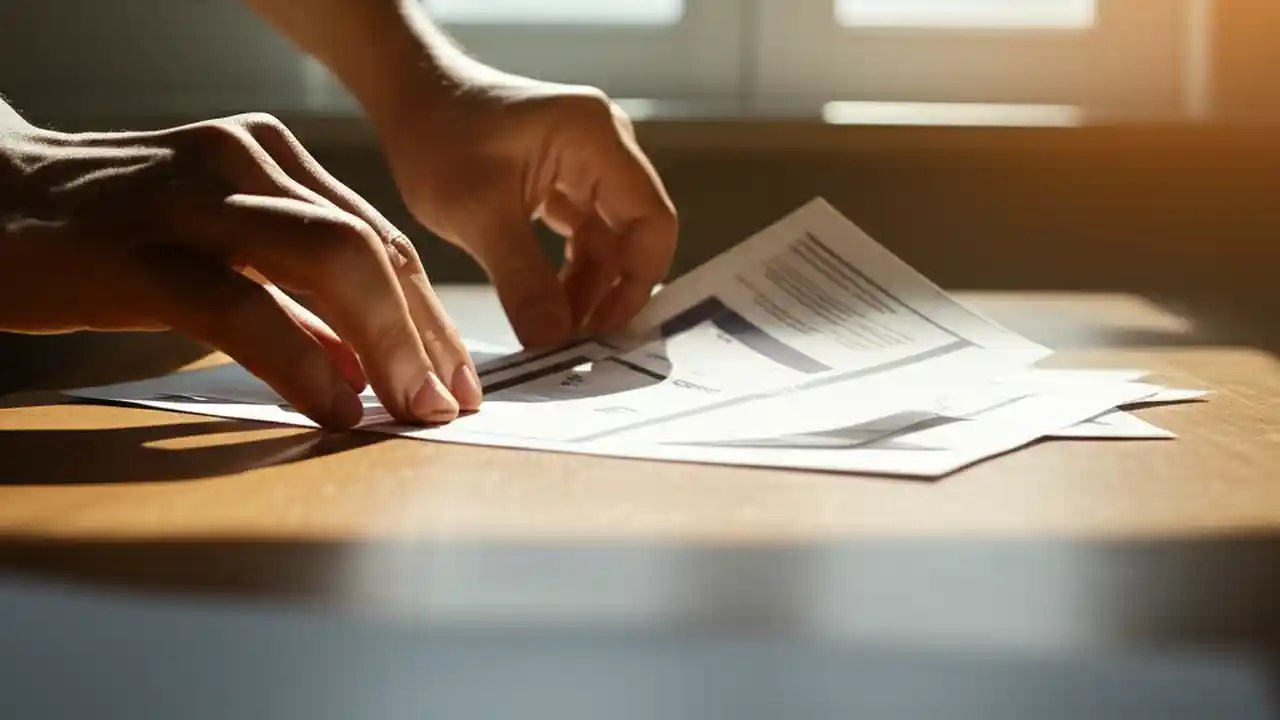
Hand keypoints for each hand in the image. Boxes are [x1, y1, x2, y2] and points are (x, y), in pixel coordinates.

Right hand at [0, 113, 480, 428]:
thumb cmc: (108, 235)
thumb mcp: (216, 251)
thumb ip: (291, 299)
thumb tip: (364, 366)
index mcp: (269, 158)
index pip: (377, 238)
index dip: (428, 315)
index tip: (457, 377)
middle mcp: (243, 162)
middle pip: (369, 248)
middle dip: (423, 333)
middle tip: (450, 404)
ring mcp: (191, 198)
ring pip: (328, 260)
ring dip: (386, 344)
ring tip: (413, 408)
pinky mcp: (136, 250)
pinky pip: (242, 304)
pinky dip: (300, 360)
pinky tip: (332, 405)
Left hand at [376, 77, 677, 346]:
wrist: (407, 96)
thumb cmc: (437, 136)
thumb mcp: (477, 214)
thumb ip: (521, 279)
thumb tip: (552, 341)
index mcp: (597, 138)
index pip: (652, 220)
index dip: (638, 281)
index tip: (605, 328)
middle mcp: (605, 146)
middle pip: (634, 234)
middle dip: (609, 291)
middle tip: (577, 342)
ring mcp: (587, 162)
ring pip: (607, 241)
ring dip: (586, 288)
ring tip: (555, 331)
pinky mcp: (565, 178)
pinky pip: (582, 235)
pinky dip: (567, 273)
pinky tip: (546, 305)